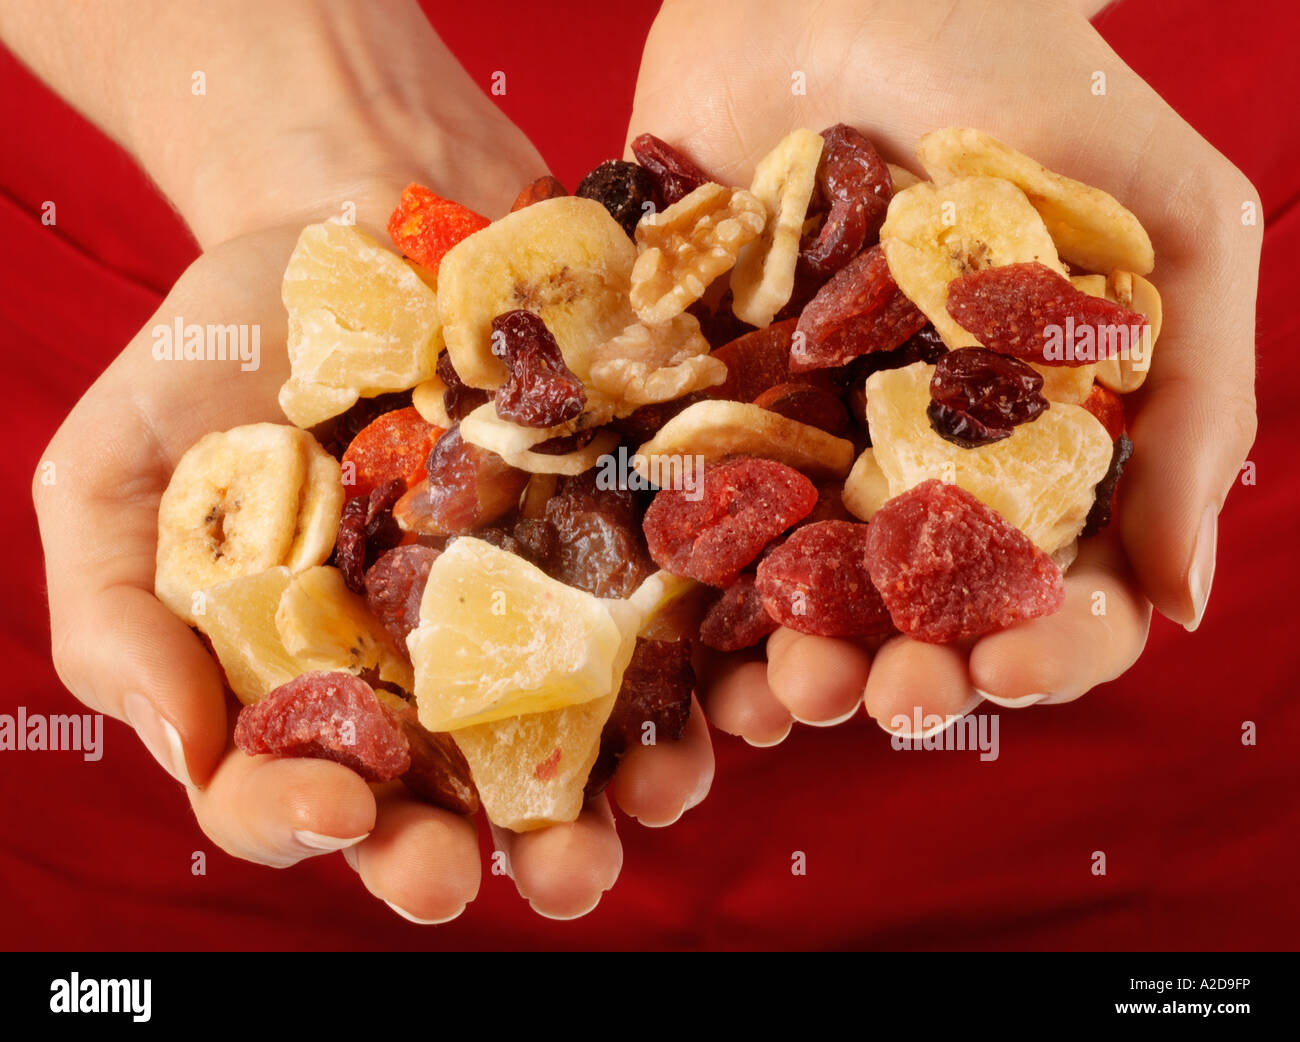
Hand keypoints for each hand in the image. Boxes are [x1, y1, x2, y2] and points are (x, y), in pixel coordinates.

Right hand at [23, 0, 712, 922]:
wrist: (358, 216)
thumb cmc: (226, 347)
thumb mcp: (119, 464)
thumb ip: (118, 611)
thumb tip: (184, 746)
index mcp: (314, 680)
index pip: (301, 794)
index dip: (308, 821)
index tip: (338, 810)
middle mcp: (437, 672)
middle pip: (474, 798)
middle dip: (507, 851)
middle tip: (533, 873)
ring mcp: (546, 608)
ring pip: (601, 733)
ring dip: (637, 784)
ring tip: (653, 794)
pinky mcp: (631, 535)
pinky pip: (686, 616)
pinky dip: (720, 659)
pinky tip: (741, 686)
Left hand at [627, 0, 1259, 738]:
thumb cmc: (1026, 84)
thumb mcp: (1170, 227)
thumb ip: (1194, 407)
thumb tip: (1180, 599)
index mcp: (1028, 441)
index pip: (1052, 587)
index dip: (1044, 647)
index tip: (1009, 664)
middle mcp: (908, 458)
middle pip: (910, 615)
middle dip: (904, 677)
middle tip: (883, 696)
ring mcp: (793, 437)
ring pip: (789, 595)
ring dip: (790, 666)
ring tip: (784, 692)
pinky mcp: (687, 401)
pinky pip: (679, 517)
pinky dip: (678, 593)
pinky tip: (681, 642)